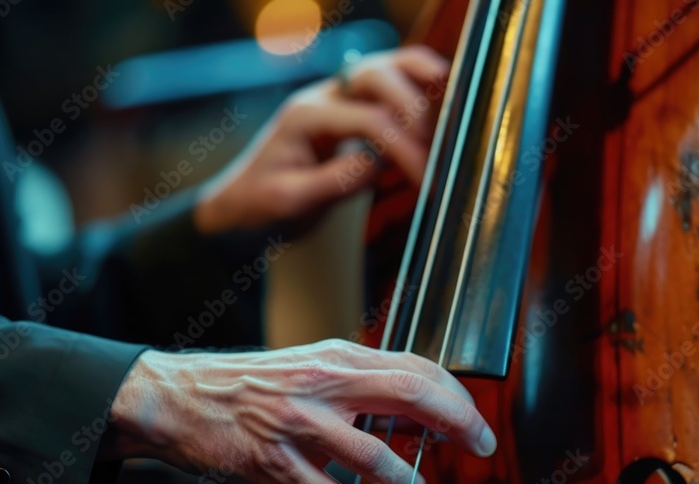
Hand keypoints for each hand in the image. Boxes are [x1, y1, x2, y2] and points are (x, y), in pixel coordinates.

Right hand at [109, 340, 494, 483]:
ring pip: (373, 455)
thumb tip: (417, 418)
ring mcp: (300, 424)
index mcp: (337, 358)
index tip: (474, 418)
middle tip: (482, 446)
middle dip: (457, 422)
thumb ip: (363, 389)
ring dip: (409, 481)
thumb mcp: (312, 371)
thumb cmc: (251, 385)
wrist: (180, 397)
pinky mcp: (277, 465)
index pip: (414, 368)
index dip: (454, 394)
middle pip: (409, 395)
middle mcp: (325, 385)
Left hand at [194, 45, 448, 235]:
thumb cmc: (262, 203)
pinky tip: (443, 102)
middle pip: (377, 73)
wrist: (245, 203)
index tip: (425, 180)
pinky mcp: (354, 110)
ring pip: (386, 66)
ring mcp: (340, 99)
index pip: (370, 120)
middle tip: (435, 147)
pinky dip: (419, 86)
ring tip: (453, 96)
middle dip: (413, 107)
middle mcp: (325, 97)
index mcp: (307, 117)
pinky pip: (391, 84)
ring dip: (420, 78)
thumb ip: (332, 181)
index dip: (404, 148)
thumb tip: (373, 163)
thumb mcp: (289, 201)